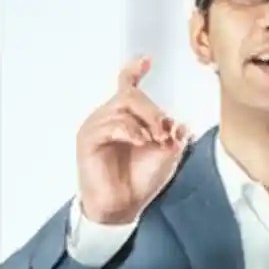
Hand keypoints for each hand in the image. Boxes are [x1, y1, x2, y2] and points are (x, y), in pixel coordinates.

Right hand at [76, 56, 189, 224]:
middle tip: (165, 132)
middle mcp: (108, 118)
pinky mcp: (88, 139)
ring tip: (154, 141)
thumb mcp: (165, 156)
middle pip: (131, 95)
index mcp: (124, 119)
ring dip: (146, 121)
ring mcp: (96, 127)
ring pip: (123, 105)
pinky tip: (140, 142)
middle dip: (154, 111)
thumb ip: (173, 136)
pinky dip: (131, 131)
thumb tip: (181, 123)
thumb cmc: (139, 182)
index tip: (146, 61)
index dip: (134, 71)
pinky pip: (112, 124)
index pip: (126, 86)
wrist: (122, 207)